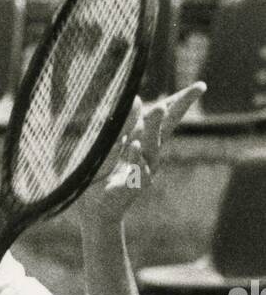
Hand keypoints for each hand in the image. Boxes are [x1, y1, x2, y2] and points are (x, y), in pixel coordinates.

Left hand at [77, 82, 205, 225]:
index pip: (165, 117)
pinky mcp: (132, 188)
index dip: (181, 102)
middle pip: (165, 128)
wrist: (95, 207)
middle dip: (177, 109)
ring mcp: (143, 170)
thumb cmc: (103, 171)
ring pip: (151, 146)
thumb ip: (124, 124)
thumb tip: (136, 98)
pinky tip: (135, 145)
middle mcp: (149, 154)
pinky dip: (136, 159)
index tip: (201, 87)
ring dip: (155, 126)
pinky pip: (137, 172)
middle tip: (192, 90)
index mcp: (144, 139)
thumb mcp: (112, 143)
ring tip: (159, 107)